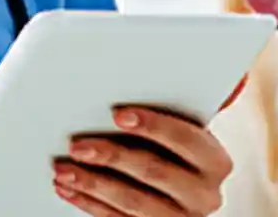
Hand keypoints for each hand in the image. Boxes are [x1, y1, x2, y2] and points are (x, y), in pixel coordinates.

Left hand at [51, 78, 245, 216]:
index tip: (117, 114)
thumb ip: (163, 111)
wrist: (186, 190)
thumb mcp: (180, 130)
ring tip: (63, 170)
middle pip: (154, 170)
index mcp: (215, 161)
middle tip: (76, 145)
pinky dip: (88, 204)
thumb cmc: (173, 148)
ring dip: (92, 184)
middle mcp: (205, 194)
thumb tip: (124, 74)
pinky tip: (68, 189)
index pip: (185, 138)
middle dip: (111, 156)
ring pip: (132, 201)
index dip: (151, 125)